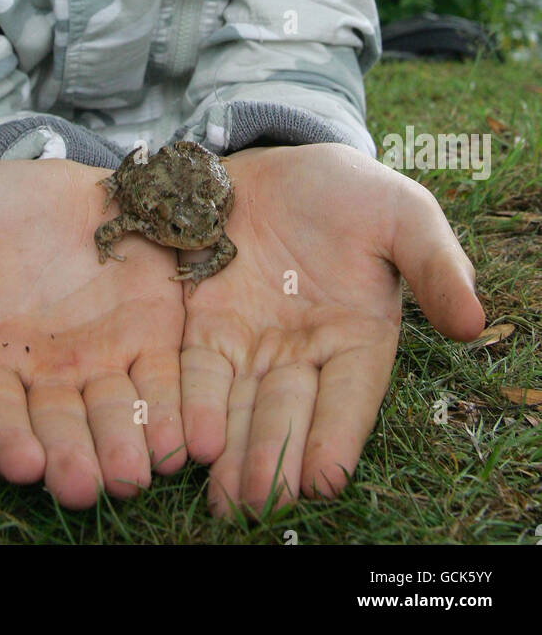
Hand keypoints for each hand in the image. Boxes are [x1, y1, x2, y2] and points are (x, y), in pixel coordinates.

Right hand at [0, 158, 186, 508]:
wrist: (61, 182)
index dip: (5, 439)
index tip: (21, 462)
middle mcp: (48, 375)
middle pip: (61, 427)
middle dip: (75, 458)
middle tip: (87, 485)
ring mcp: (104, 360)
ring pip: (117, 415)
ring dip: (130, 445)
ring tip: (141, 468)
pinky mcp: (155, 338)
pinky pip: (168, 381)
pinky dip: (178, 411)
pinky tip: (189, 436)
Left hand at [177, 142, 484, 517]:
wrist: (278, 159)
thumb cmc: (351, 191)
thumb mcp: (404, 214)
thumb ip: (436, 264)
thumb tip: (473, 322)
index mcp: (360, 338)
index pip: (349, 397)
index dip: (337, 436)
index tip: (325, 476)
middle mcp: (304, 354)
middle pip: (288, 415)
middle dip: (274, 461)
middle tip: (258, 501)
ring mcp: (252, 343)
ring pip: (241, 408)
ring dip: (231, 453)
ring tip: (222, 495)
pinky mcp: (205, 326)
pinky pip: (197, 372)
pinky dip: (193, 406)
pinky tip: (186, 439)